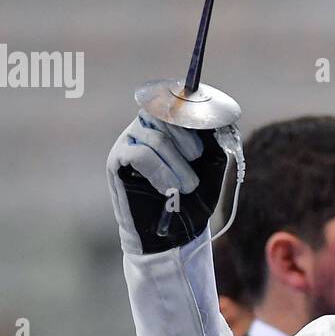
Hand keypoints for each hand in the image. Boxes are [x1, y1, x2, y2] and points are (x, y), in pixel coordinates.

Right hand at [107, 111, 229, 253]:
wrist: (173, 233)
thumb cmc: (193, 197)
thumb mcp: (211, 163)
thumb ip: (212, 137)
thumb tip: (217, 117)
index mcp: (168, 123)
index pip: (176, 102)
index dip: (191, 111)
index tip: (207, 128)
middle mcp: (146, 126)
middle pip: (166, 115)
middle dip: (187, 141)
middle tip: (196, 163)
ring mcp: (129, 140)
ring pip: (157, 137)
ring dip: (177, 164)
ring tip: (186, 187)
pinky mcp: (117, 160)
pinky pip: (139, 153)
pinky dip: (159, 171)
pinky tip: (168, 189)